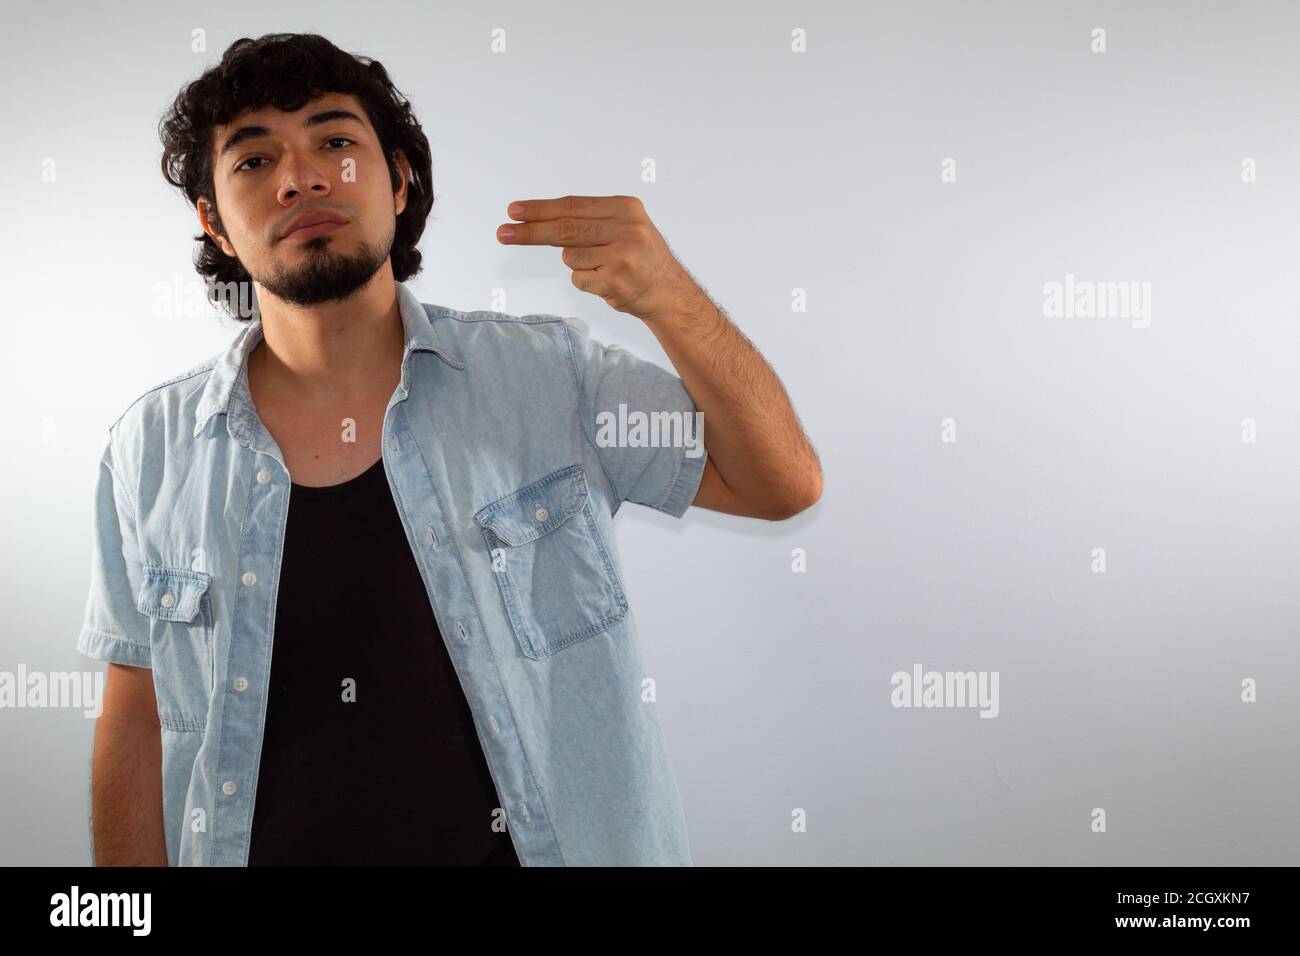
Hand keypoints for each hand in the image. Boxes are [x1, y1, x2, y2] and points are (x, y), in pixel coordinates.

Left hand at [497, 195, 703, 323]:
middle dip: (530, 231)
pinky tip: (609, 282)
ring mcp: (621, 255)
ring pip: (570, 257)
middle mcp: (626, 228)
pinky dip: (587, 282)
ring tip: (604, 267)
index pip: (572, 206)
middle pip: (564, 229)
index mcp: (626, 208)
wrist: (669, 293)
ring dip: (578, 265)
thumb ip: (590, 221)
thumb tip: (540, 221)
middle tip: (504, 232)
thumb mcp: (625, 227)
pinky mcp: (615, 280)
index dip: (540, 209)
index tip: (515, 211)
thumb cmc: (642, 258)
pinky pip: (580, 279)